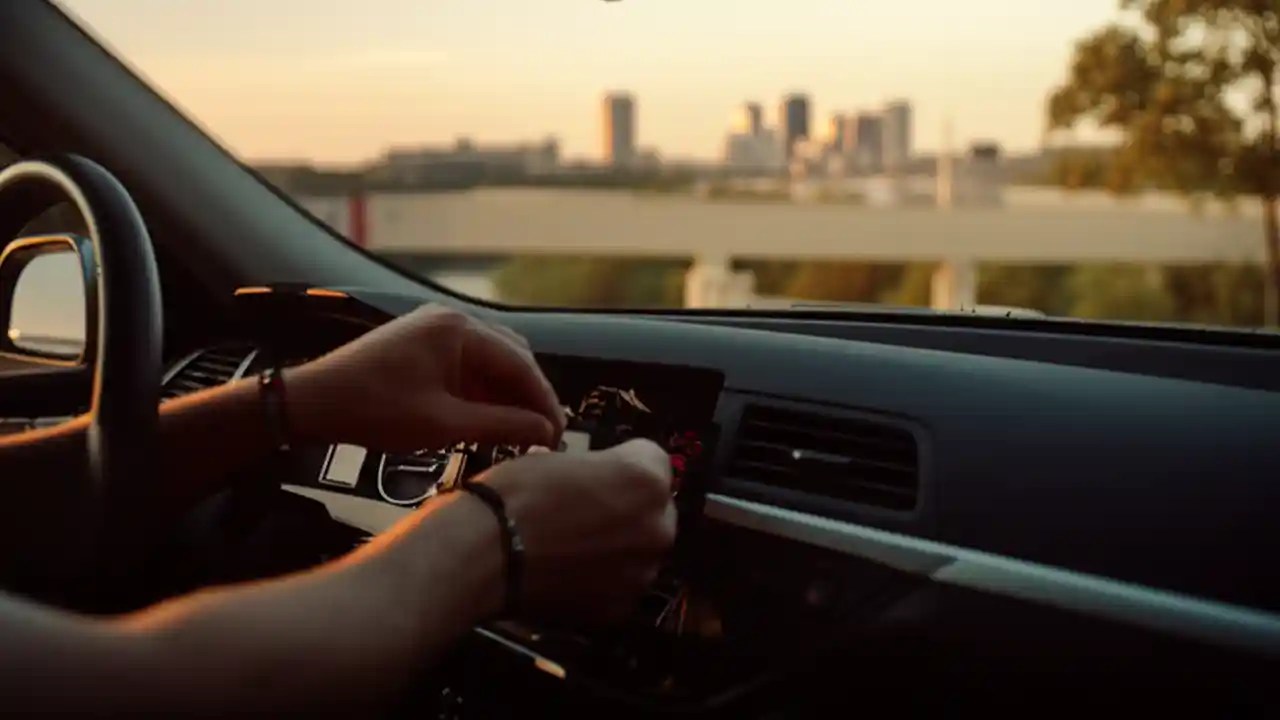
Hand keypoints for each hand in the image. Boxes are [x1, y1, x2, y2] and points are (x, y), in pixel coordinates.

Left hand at [285, 305, 565, 451]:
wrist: (312, 402)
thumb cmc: (372, 410)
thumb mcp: (442, 424)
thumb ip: (500, 426)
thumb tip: (545, 433)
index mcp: (459, 329)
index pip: (521, 364)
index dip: (544, 402)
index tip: (557, 436)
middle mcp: (453, 320)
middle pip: (513, 358)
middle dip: (530, 398)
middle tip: (544, 438)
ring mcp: (438, 330)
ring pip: (493, 364)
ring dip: (508, 397)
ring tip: (520, 435)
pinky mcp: (425, 346)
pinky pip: (470, 367)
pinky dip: (484, 394)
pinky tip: (490, 422)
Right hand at [477, 438, 676, 623]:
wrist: (484, 554)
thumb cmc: (517, 494)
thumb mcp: (562, 458)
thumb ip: (598, 470)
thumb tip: (595, 480)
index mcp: (646, 479)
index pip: (653, 460)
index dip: (623, 462)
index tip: (599, 470)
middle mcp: (658, 527)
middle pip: (654, 510)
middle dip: (628, 509)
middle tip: (586, 511)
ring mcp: (642, 573)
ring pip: (639, 552)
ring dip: (618, 548)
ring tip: (573, 547)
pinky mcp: (619, 609)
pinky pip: (619, 588)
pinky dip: (601, 583)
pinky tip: (567, 574)